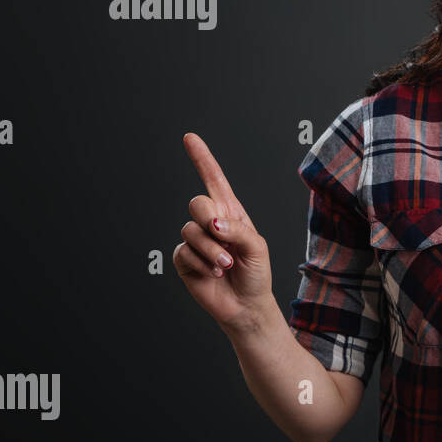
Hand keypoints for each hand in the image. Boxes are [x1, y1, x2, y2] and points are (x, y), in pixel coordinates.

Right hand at [173, 132, 273, 332]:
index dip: (202, 158)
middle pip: (197, 204)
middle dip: (210, 220)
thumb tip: (213, 223)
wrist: (246, 304)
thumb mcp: (257, 247)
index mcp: (230, 212)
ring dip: (212, 251)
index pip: (214, 180)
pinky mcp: (184, 259)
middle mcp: (211, 222)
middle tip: (225, 238)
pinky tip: (213, 274)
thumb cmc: (256, 272)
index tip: (190, 137)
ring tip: (226, 265)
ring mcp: (195, 240)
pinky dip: (202, 264)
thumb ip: (237, 230)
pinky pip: (184, 252)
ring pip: (191, 230)